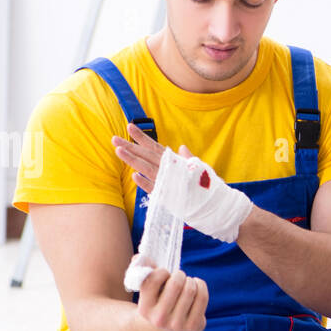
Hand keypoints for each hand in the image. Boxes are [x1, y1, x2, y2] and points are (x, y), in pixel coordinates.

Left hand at [112, 128, 251, 242]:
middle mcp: (170, 169)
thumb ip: (187, 158)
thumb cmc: (207, 185)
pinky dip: (146, 182)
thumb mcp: (198, 167)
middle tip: (114, 139)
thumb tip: (182, 148)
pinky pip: (155, 188)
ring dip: (133, 160)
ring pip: (147, 168)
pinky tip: (134, 176)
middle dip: (130, 146)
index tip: (129, 127)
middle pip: (146, 155)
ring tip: (118, 151)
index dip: (141, 137)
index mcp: (175, 160)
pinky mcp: (169, 196)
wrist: (216, 203)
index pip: (154, 146)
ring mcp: (168, 182)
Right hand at [132, 254, 207, 330]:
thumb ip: (143, 271)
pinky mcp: (194, 326)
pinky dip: (201, 285)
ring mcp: (177, 324)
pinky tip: (197, 286)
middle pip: (176, 284)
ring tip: (187, 282)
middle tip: (179, 276)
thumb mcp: (148, 289)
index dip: (162, 271)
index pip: (153, 280)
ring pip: (190, 289)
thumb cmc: (158, 300)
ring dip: (190, 280)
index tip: (165, 275)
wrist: (168, 329)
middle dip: (179, 274)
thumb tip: (139, 257)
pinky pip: (202, 297)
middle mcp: (160, 319)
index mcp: (145, 309)